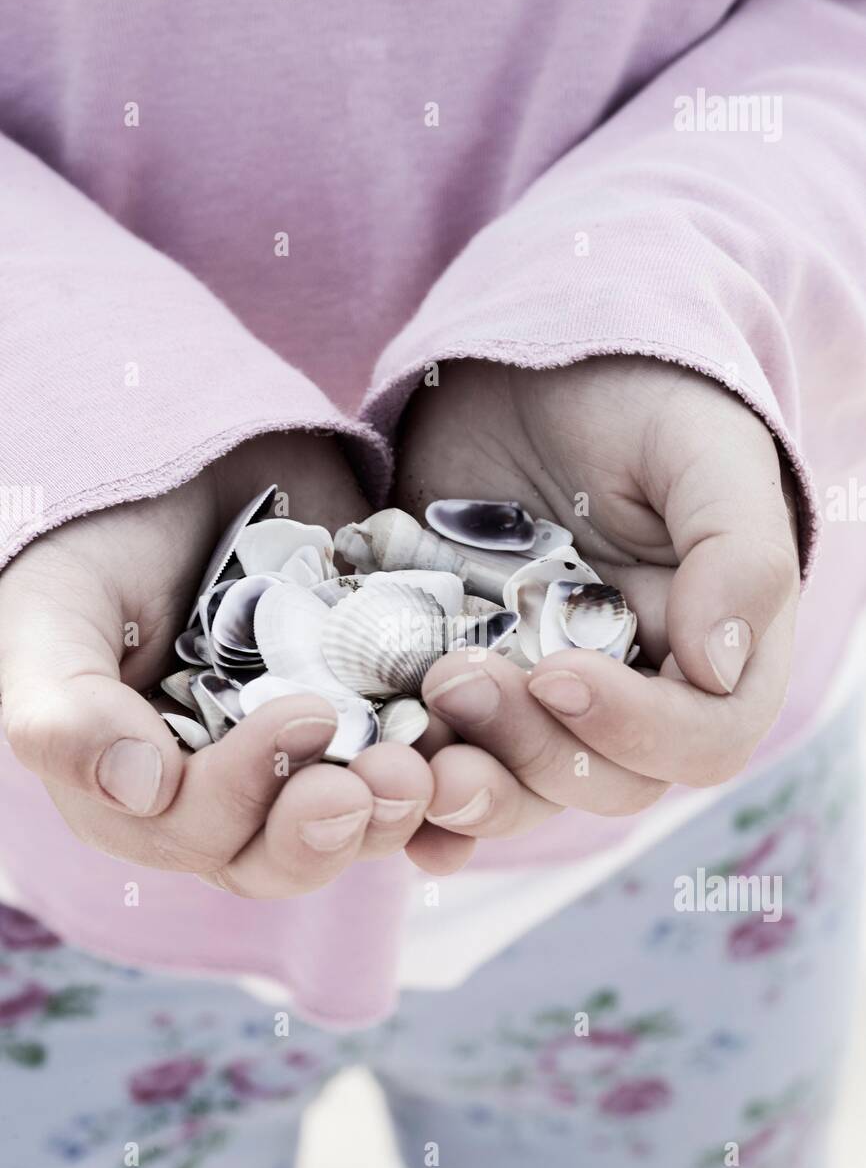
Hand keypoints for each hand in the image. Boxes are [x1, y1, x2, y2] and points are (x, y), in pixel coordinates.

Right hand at [0, 433, 441, 895]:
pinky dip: (447, 795)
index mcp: (137, 791)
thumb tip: (137, 789)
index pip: (191, 834)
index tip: (305, 714)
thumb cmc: (102, 539)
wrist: (196, 465)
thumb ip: (66, 707)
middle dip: (331, 830)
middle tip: (388, 778)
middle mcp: (222, 795)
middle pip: (275, 858)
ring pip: (350, 830)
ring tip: (430, 769)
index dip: (247, 793)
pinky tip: (472, 776)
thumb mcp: (57, 610)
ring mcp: (302, 765)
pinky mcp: (369, 726)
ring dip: (395, 813)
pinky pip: (413, 785)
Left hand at [395, 357, 799, 844]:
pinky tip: (378, 780)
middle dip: (528, 748)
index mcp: (712, 649)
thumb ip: (736, 554)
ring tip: (406, 740)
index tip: (558, 670)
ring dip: (465, 786)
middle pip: (601, 783)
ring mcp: (543, 701)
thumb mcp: (698, 450)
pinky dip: (416, 796)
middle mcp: (634, 693)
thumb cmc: (633, 396)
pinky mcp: (466, 690)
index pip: (701, 741)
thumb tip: (720, 669)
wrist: (519, 371)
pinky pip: (447, 770)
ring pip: (520, 792)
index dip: (634, 730)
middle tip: (456, 675)